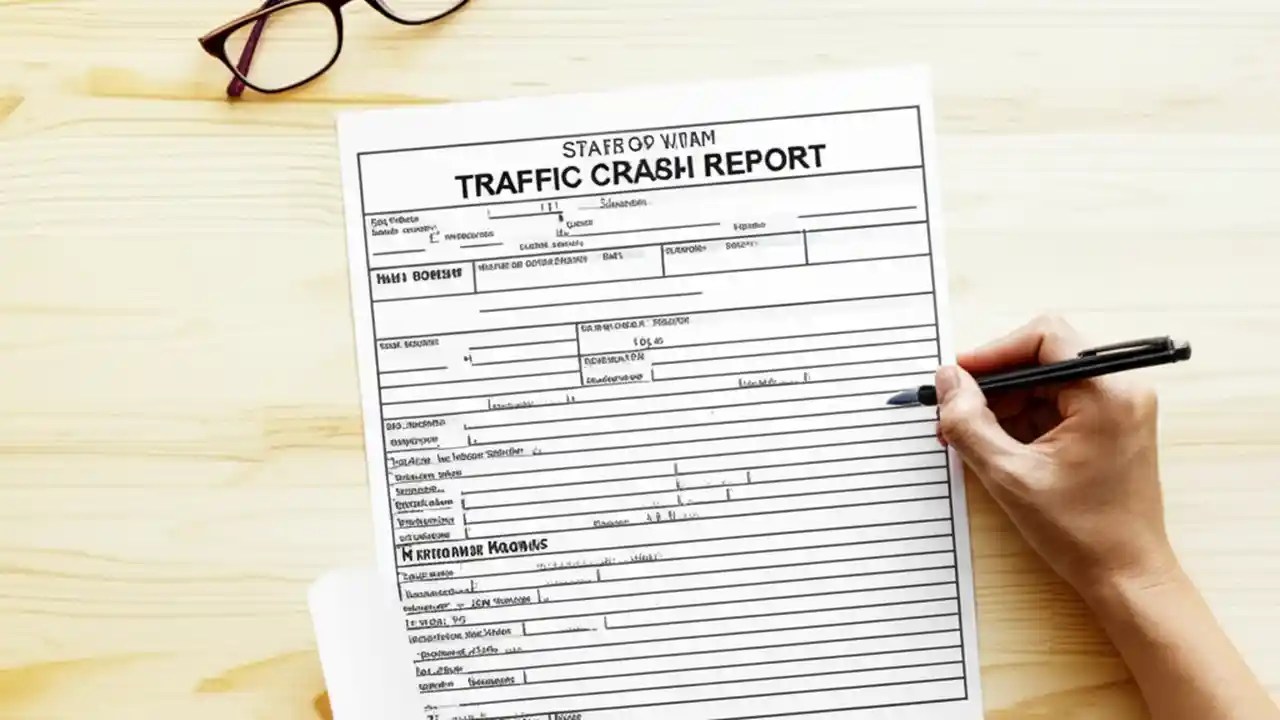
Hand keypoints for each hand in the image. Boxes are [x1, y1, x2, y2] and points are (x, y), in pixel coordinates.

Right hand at [936, 315, 1177, 596]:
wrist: (1126, 576)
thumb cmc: (1081, 532)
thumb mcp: (1009, 475)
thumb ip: (970, 423)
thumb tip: (947, 381)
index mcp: (1107, 393)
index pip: (1045, 337)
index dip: (994, 351)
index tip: (959, 377)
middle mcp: (1121, 390)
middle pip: (1042, 357)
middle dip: (994, 384)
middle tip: (955, 411)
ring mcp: (1118, 407)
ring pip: (1045, 382)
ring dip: (1003, 404)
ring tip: (968, 436)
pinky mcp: (1109, 425)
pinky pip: (1056, 404)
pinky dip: (1021, 419)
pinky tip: (994, 446)